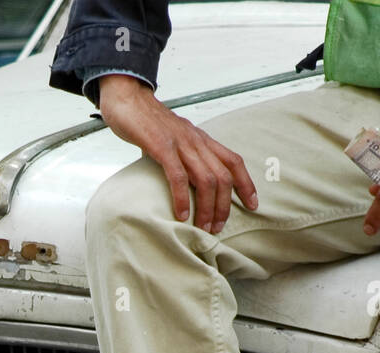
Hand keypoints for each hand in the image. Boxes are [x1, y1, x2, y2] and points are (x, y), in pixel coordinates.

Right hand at [96, 73, 256, 232]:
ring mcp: (180, 143)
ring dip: (207, 208)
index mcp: (201, 139)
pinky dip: (182, 198)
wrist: (127, 97)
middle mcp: (196, 141)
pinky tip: (181, 215)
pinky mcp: (161, 146)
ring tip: (203, 227)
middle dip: (224, 206)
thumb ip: (180, 157)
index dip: (246, 184)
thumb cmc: (146, 121)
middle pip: (223, 177)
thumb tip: (179, 180)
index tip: (252, 205)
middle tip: (218, 228)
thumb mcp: (172, 139)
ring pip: (205, 179)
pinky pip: (178, 176)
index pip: (233, 161)